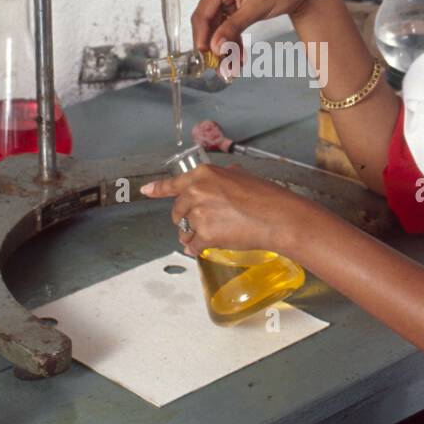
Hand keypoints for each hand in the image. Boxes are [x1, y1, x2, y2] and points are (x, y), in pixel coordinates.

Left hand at [139, 163, 315, 258]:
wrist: (278, 217)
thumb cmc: (266, 197)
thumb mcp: (242, 176)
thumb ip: (225, 177)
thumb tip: (226, 176)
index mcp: (204, 174)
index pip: (173, 183)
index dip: (157, 188)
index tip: (146, 191)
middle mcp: (197, 191)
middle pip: (178, 211)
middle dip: (186, 219)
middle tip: (204, 223)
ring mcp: (199, 213)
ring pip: (185, 230)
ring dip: (195, 236)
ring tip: (215, 234)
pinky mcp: (205, 234)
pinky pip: (193, 246)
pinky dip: (199, 249)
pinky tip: (210, 246)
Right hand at [191, 0, 333, 64]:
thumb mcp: (256, 9)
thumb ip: (233, 28)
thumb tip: (216, 46)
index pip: (202, 13)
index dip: (201, 37)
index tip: (204, 55)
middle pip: (208, 23)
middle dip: (216, 46)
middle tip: (220, 66)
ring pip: (218, 28)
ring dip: (226, 48)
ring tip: (233, 66)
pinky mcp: (234, 6)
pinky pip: (228, 28)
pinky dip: (234, 42)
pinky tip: (240, 56)